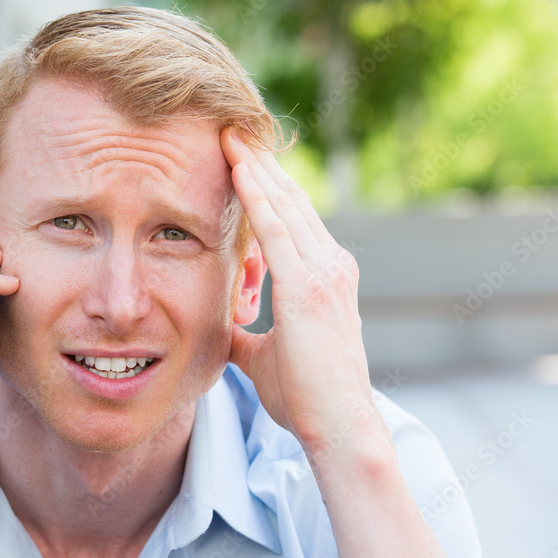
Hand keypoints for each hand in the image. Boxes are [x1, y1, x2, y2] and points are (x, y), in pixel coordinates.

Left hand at [221, 128, 378, 453]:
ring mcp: (324, 272)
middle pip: (290, 199)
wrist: (336, 427)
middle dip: (260, 163)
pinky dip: (258, 196)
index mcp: (325, 275)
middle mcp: (331, 264)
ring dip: (255, 167)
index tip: (240, 156)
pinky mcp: (309, 287)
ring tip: (229, 134)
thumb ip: (245, 332)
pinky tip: (238, 169)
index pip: (292, 217)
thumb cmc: (304, 397)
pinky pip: (277, 230)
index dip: (267, 184)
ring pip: (285, 204)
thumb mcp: (265, 354)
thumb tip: (221, 327)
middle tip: (231, 129)